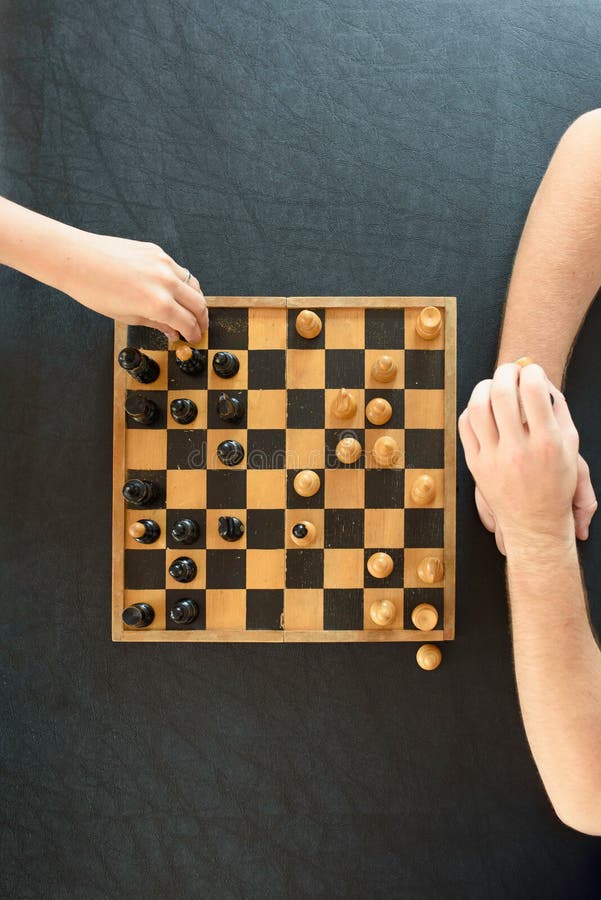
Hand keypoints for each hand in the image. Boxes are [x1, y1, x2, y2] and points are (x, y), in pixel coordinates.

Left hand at [59, 232, 207, 341]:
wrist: (77, 259)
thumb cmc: (94, 288)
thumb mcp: (127, 316)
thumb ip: (156, 323)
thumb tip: (172, 331)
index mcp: (158, 303)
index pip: (188, 323)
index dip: (193, 334)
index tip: (193, 338)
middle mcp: (166, 282)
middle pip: (199, 304)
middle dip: (202, 319)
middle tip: (199, 328)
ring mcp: (164, 264)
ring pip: (194, 285)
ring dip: (196, 300)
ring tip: (191, 310)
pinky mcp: (157, 252)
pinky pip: (179, 270)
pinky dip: (182, 283)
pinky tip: (174, 291)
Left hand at [459, 363, 581, 551]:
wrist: (535, 523)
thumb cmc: (556, 482)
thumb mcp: (571, 446)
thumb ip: (558, 410)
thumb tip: (540, 378)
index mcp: (547, 442)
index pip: (533, 390)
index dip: (532, 371)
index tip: (532, 371)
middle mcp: (518, 450)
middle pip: (502, 392)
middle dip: (505, 371)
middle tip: (510, 370)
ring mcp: (493, 458)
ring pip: (478, 406)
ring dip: (485, 386)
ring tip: (494, 384)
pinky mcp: (475, 465)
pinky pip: (465, 425)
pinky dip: (472, 408)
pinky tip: (482, 407)